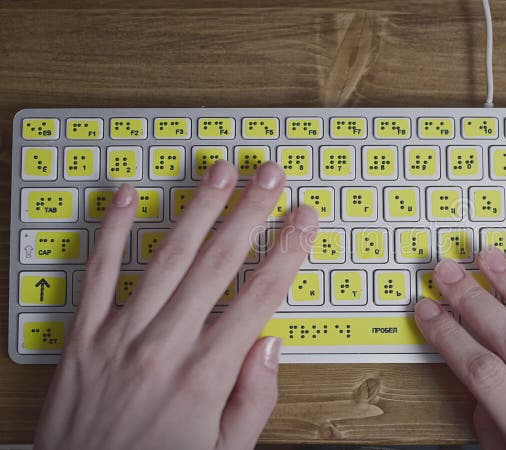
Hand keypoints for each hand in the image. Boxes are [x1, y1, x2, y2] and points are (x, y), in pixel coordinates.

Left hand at [35, 161, 318, 449]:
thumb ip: (253, 401)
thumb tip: (270, 346)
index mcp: (205, 377)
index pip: (260, 297)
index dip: (288, 250)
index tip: (303, 218)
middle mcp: (164, 348)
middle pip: (218, 263)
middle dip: (250, 212)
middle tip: (270, 175)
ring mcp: (120, 338)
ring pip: (167, 258)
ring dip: (198, 209)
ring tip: (220, 172)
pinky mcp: (82, 339)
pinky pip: (97, 274)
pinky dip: (112, 231)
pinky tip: (127, 197)